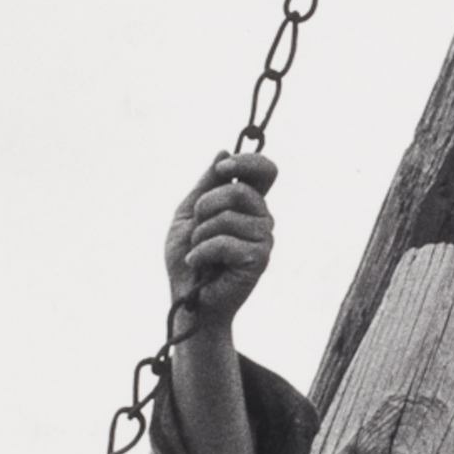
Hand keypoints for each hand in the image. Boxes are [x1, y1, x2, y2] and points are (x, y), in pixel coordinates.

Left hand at [165, 153, 276, 332]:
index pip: (266, 170)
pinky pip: (225, 242)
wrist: (188, 301)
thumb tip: (223, 152)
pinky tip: (198, 265)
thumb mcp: (189, 214)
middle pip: (240, 190)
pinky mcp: (259, 260)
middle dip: (206, 206)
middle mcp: (262, 219)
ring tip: (199, 252)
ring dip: (201, 235)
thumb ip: (205, 185)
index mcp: (249, 205)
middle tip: (197, 229)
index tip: (221, 171)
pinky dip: (201, 252)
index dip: (247, 162)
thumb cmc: (188, 259)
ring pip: (228, 217)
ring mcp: (264, 240)